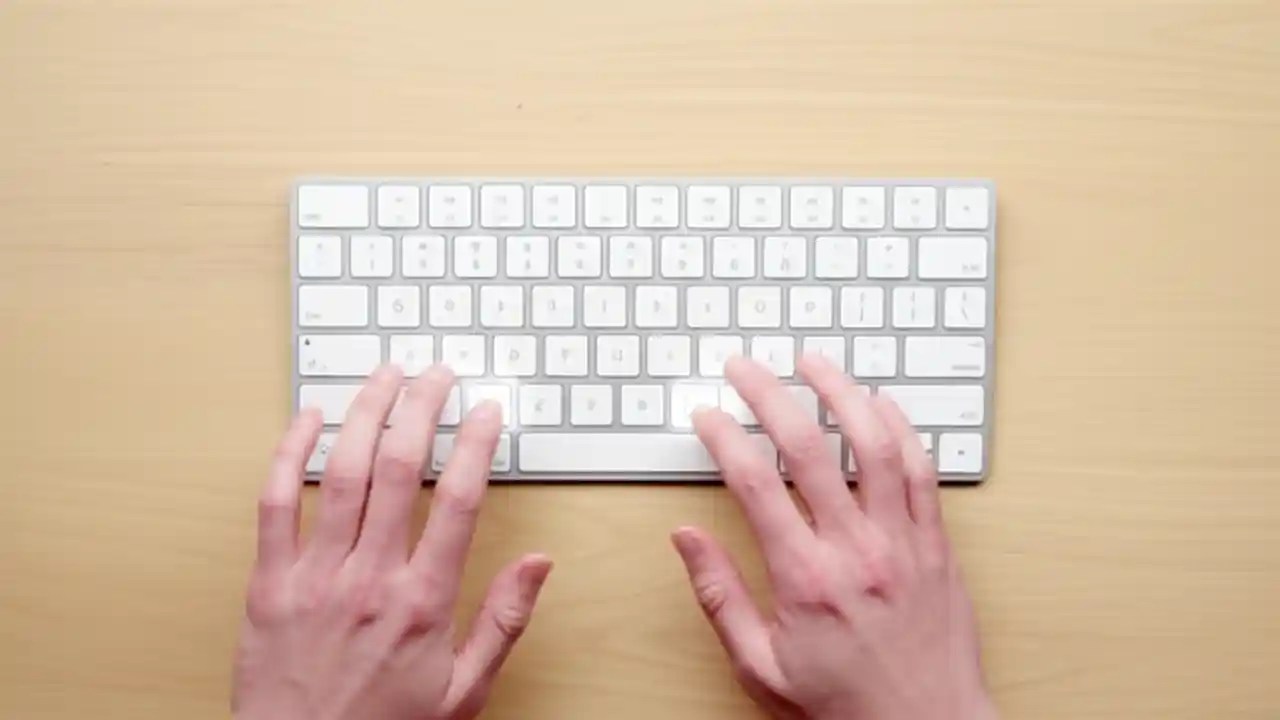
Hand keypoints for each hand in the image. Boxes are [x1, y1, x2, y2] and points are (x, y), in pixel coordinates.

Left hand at [233, 365, 551, 719]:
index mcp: (423, 601)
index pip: (459, 500)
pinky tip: (310, 418)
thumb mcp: (464, 691)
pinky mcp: (269, 582)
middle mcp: (369, 577)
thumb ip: (504, 621)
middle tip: (436, 374)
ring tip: (385, 376)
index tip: (486, 411)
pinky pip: (276, 502)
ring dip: (366, 413)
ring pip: (343, 472)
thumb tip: (538, 562)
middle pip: (400, 468)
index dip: (476, 444)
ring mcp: (314, 575)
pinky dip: (291, 453)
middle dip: (422, 408)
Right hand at [672, 355, 995, 719]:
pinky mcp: (937, 545)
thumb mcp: (760, 666)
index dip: (726, 437)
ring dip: (841, 392)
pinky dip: (901, 428)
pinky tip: (880, 404)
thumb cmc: (844, 707)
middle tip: (746, 366)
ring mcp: (903, 542)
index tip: (708, 414)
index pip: (755, 484)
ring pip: (874, 444)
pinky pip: (922, 470)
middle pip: (809, 447)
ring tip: (814, 360)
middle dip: (770, 394)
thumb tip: (687, 539)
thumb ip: (720, 596)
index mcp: (806, 579)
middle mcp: (857, 550)